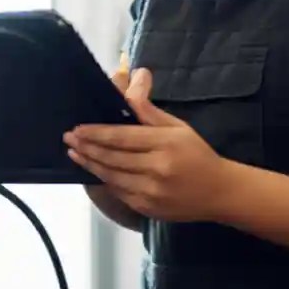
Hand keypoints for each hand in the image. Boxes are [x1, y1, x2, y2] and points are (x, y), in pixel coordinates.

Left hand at [65, 68, 234, 223]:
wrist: (220, 192)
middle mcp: (157, 169)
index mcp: (165, 144)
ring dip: (90, 164)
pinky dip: (104, 180)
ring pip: (112, 176)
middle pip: (113, 157)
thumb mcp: (177, 126)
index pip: (122, 137)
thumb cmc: (197, 154)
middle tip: (68, 139)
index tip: (77, 128)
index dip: (96, 133)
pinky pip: (119, 192)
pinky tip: (94, 170)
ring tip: (74, 154)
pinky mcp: (147, 208)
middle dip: (87, 148)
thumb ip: (148, 110)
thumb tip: (132, 80)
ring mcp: (151, 192)